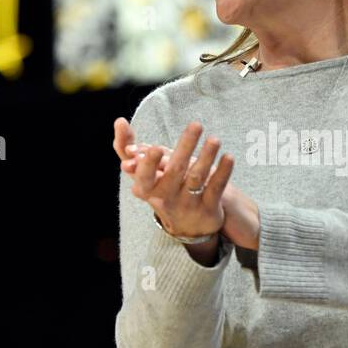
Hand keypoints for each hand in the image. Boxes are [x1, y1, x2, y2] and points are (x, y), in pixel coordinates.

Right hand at [113, 118, 234, 239]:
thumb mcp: (142, 173)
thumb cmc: (160, 188)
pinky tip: (228, 157)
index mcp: (148, 188)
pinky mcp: (208, 209)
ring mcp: (188, 204)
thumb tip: (119, 121)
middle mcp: (167, 198)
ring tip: (215, 139)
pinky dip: (222, 173)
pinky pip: (216, 188)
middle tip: (196, 124)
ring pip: (197, 178)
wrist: (187, 226)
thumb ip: (126, 147)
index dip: (150, 164)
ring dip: (206, 156)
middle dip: (185, 146)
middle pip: (175, 171)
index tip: (156, 148)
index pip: (145, 176)